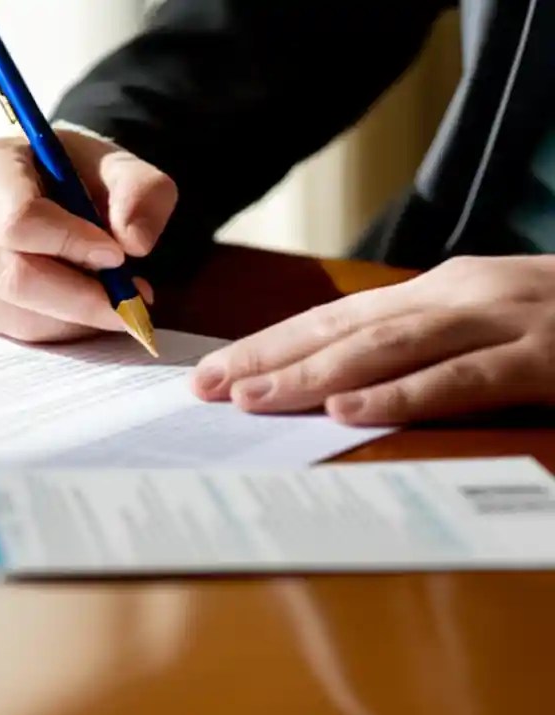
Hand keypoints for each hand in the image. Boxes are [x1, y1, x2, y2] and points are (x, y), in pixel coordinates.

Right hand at [0, 129, 176, 341]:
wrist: (31, 188)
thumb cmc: (70, 174)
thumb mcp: (115, 166)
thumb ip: (140, 192)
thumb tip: (135, 243)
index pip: (16, 221)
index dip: (71, 245)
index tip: (118, 257)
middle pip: (9, 276)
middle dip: (78, 298)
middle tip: (130, 305)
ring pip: (7, 312)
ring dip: (68, 319)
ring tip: (108, 303)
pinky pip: (0, 330)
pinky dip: (48, 329)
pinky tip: (73, 308)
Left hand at [192, 255, 554, 425]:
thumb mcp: (480, 324)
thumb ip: (417, 346)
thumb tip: (338, 381)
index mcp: (435, 290)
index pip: (331, 319)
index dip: (268, 344)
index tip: (213, 372)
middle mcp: (456, 295)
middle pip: (342, 329)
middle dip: (269, 359)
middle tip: (206, 389)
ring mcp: (500, 320)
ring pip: (387, 348)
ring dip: (314, 376)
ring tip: (253, 398)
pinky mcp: (542, 355)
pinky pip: (461, 378)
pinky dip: (402, 394)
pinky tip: (349, 411)